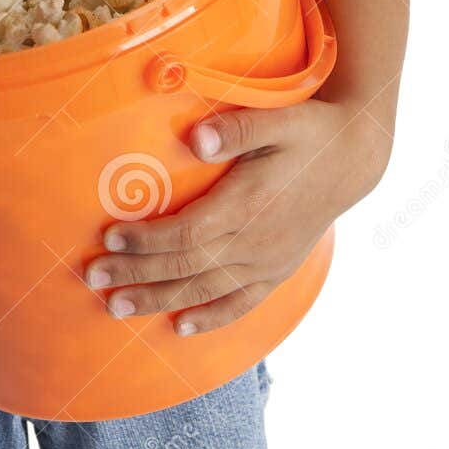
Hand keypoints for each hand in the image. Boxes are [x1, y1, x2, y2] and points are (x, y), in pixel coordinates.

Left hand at [85, 97, 391, 334]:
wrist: (355, 158)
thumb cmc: (310, 132)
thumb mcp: (279, 119)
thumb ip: (237, 130)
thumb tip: (196, 138)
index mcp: (248, 206)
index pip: (186, 233)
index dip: (146, 239)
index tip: (108, 235)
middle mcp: (255, 243)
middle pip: (186, 267)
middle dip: (136, 274)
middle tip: (93, 279)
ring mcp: (267, 262)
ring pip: (205, 290)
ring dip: (159, 300)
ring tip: (117, 309)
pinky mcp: (277, 271)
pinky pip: (240, 303)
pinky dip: (209, 317)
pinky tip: (179, 328)